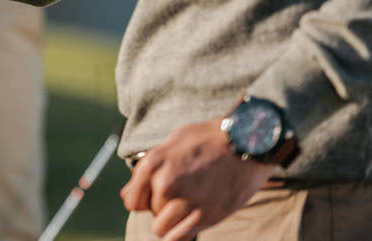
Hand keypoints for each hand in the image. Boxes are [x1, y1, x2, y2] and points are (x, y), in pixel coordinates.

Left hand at [119, 119, 278, 240]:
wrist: (245, 142)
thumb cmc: (206, 140)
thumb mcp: (171, 144)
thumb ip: (148, 171)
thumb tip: (126, 196)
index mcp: (153, 163)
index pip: (132, 200)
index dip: (143, 199)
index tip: (156, 194)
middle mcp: (165, 183)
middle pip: (150, 212)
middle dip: (161, 206)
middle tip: (181, 192)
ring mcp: (185, 201)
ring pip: (161, 228)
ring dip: (171, 221)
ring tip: (187, 205)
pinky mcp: (206, 216)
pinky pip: (178, 237)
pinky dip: (180, 233)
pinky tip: (189, 221)